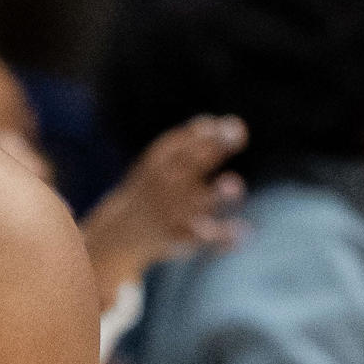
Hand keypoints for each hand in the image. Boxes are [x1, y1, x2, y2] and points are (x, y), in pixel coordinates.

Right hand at [81, 112, 246, 297]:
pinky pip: (202, 239)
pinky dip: (221, 237)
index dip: (207, 133)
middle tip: (236, 135)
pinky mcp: (177, 239)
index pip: (183, 142)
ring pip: (197, 203)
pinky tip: (243, 231)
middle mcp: (164, 184)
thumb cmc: (151, 188)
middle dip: (213, 148)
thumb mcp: (163, 161)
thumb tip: (231, 124)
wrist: (120, 232)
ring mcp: (170, 212)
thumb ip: (194, 141)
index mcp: (159, 161)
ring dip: (216, 194)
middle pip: (191, 163)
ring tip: (235, 185)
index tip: (232, 126)